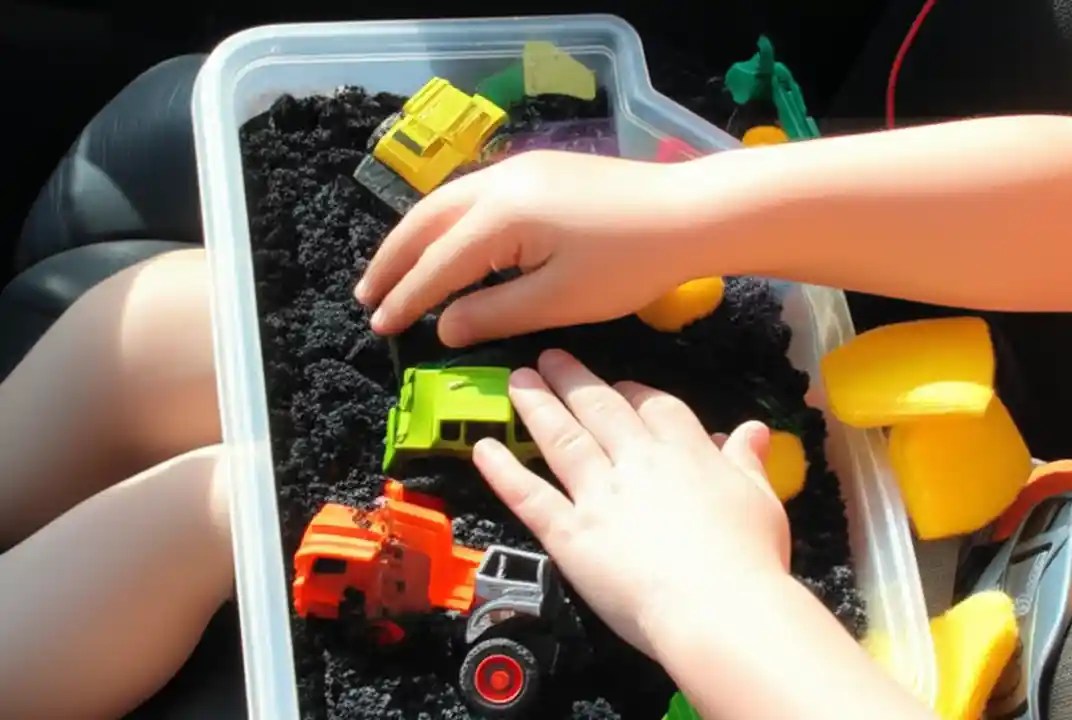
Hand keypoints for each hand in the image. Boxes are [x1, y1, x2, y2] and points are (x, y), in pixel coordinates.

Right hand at [353, 150, 717, 344]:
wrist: (687, 213)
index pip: (436, 265)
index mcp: (500, 216)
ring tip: (392, 272)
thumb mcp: (558, 301)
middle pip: (425, 221)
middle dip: (392, 260)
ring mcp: (519, 168)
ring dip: (414, 237)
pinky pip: (473, 194)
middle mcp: (499, 181)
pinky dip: (446, 222)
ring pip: (446, 202)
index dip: (405, 299)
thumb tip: (442, 327)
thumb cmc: (627, 264)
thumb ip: (493, 314)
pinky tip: (445, 243)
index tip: (378, 327)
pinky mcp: (539, 168)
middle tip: (366, 297)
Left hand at [470, 349, 791, 658]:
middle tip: (550, 359)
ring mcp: (599, 495)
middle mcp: (637, 463)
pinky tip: (485, 448)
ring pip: (562, 440)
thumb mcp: (762, 502)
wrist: (717, 608)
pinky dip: (503, 471)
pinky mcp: (570, 534)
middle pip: (600, 409)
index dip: (634, 393)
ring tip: (518, 380)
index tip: (621, 387)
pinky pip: (530, 496)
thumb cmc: (749, 561)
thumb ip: (748, 463)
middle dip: (574, 380)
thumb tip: (752, 431)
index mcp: (686, 453)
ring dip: (537, 406)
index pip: (655, 406)